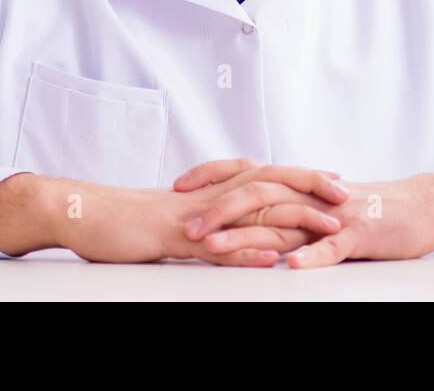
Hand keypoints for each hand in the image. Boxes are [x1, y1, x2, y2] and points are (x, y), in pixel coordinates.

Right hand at [51, 162, 347, 265]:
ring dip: (293, 219)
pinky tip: (273, 256)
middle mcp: (209, 197)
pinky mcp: (175, 238)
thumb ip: (210, 218)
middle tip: (347, 195)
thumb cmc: (128, 219)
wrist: (86, 213)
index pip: (265, 176)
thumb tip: (237, 228)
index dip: (301, 177)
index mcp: (211, 191)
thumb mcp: (177, 217)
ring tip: (329, 226)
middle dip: (311, 188)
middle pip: (269, 184)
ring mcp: (195, 217)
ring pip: (252, 212)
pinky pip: (217, 244)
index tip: (336, 181)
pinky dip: (246, 250)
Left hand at [182, 171, 433, 268]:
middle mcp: (309, 194)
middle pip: (256, 193)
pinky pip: (332, 246)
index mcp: (299, 184)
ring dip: (248, 234)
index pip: (247, 170)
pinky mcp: (360, 234)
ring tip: (216, 246)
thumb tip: (249, 212)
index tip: (178, 186)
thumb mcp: (321, 203)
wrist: (423, 204)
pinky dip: (311, 256)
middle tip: (187, 230)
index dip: (212, 174)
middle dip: (217, 210)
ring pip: (285, 219)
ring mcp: (333, 214)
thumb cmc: (371, 208)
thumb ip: (288, 206)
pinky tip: (291, 267)